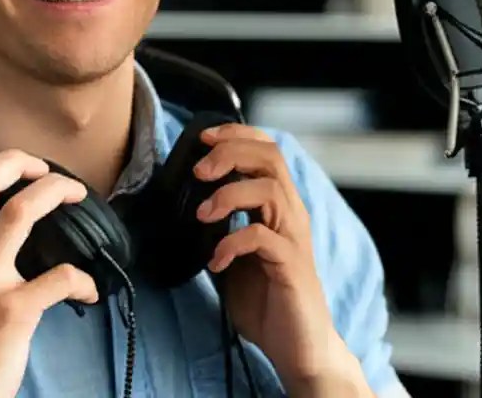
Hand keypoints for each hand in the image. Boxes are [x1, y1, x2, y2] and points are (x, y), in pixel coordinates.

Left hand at [193, 125, 370, 396]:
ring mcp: (293, 239)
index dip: (236, 135)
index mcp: (278, 205)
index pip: (266, 150)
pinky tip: (215, 261)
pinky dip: (231, 242)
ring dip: (229, 195)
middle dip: (231, 153)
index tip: (203, 137)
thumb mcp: (233, 251)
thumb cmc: (265, 297)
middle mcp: (291, 214)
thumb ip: (219, 224)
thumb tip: (183, 201)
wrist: (297, 345)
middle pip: (271, 157)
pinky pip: (262, 238)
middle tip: (199, 170)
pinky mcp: (291, 266)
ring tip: (202, 215)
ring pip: (270, 190)